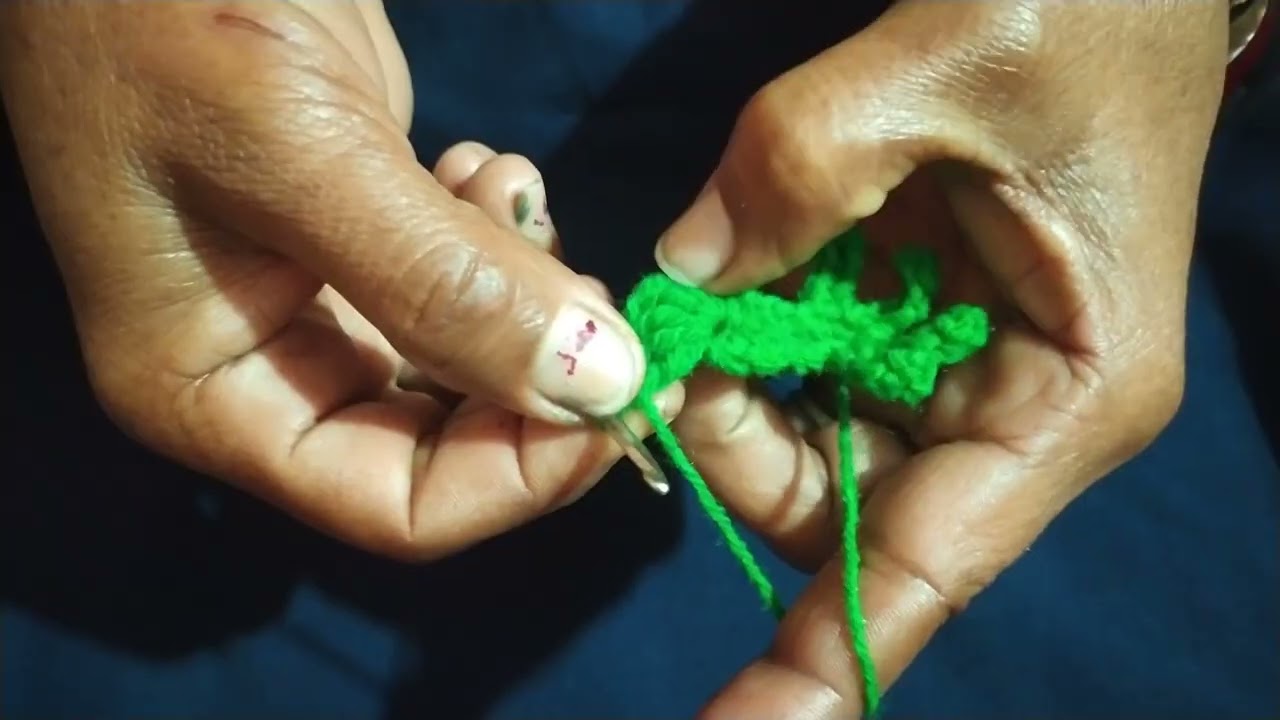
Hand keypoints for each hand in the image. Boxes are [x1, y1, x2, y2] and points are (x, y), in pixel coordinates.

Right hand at [0, 1, 665, 559]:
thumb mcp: (299, 152)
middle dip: (536, 381)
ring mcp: (311, 294)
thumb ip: (444, 281)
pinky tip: (491, 169)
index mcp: (212, 392)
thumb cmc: (160, 16)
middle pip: (442, 440)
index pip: (394, 503)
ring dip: (522, 297)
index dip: (521, 474)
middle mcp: (264, 365)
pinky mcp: (353, 227)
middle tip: (599, 297)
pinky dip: (496, 238)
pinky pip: (456, 277)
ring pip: (463, 356)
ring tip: (510, 194)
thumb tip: (599, 384)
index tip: (626, 397)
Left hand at [654, 1, 1226, 715]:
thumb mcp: (946, 61)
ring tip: (698, 313)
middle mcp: (1015, 401)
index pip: (931, 562)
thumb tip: (684, 279)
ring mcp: (962, 362)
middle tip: (674, 366)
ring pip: (815, 444)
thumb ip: (798, 169)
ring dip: (733, 396)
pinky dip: (752, 344)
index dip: (827, 661)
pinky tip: (727, 292)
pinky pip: (813, 369)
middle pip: (846, 508)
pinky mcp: (919, 315)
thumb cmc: (1085, 9)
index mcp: (1066, 388)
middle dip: (740, 456)